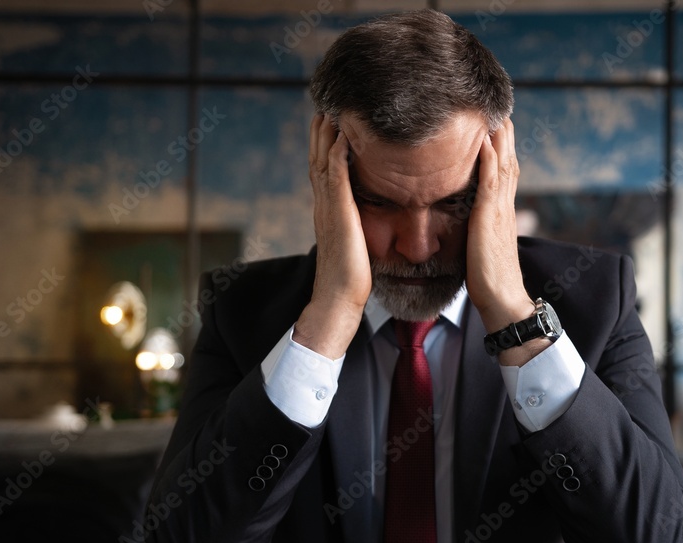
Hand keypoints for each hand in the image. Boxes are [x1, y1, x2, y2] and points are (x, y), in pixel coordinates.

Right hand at [293, 114, 371, 358]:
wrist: (339, 297)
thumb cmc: (351, 277)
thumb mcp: (354, 242)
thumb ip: (355, 224)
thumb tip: (364, 218)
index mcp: (327, 210)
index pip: (323, 169)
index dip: (323, 145)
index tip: (329, 122)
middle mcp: (323, 204)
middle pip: (317, 158)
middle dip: (321, 132)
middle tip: (325, 105)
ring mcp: (327, 207)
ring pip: (322, 161)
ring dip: (326, 134)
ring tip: (330, 110)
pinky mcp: (338, 213)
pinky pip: (335, 176)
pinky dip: (337, 153)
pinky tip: (343, 136)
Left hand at [465, 119, 534, 332]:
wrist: (502, 300)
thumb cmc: (489, 279)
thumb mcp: (481, 245)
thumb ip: (478, 227)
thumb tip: (468, 218)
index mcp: (502, 212)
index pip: (504, 171)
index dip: (501, 147)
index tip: (495, 123)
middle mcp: (505, 206)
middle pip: (508, 160)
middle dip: (504, 134)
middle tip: (499, 106)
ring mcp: (500, 211)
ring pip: (503, 165)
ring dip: (499, 137)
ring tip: (495, 111)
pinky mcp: (490, 219)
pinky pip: (491, 183)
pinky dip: (489, 160)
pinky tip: (483, 142)